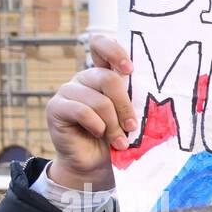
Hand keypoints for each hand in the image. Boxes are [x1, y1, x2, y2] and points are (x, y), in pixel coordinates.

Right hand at [45, 35, 135, 191]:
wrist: (96, 166)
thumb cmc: (118, 140)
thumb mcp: (131, 120)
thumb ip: (135, 103)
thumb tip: (155, 97)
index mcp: (104, 75)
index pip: (101, 45)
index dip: (114, 51)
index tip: (130, 69)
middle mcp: (85, 79)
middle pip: (108, 79)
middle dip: (125, 106)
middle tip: (132, 127)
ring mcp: (68, 91)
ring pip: (97, 100)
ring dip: (113, 125)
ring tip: (120, 142)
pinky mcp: (56, 107)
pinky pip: (81, 111)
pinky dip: (96, 126)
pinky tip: (99, 134)